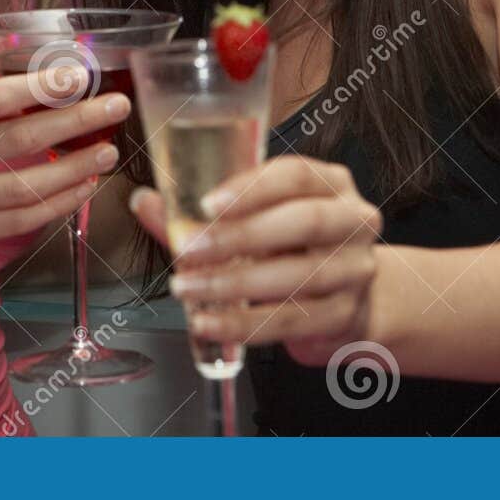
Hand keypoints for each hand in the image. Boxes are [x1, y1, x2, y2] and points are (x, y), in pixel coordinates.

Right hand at [0, 69, 128, 248]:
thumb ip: (1, 100)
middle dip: (75, 122)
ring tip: (109, 153)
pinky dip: (59, 204)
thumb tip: (69, 82)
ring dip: (75, 169)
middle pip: (19, 140)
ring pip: (25, 187)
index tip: (82, 77)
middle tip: (115, 107)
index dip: (41, 87)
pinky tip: (85, 186)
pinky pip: (21, 220)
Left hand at [129, 154, 382, 365]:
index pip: (296, 174)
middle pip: (303, 222)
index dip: (251, 188)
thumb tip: (145, 202)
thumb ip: (202, 214)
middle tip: (189, 250)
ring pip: (296, 277)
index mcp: (330, 183)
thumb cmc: (294, 247)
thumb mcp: (258, 220)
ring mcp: (355, 269)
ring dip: (233, 285)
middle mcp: (353, 220)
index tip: (206, 204)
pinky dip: (244, 325)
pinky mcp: (346, 314)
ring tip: (188, 289)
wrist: (351, 298)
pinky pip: (292, 321)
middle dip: (240, 237)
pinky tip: (209, 323)